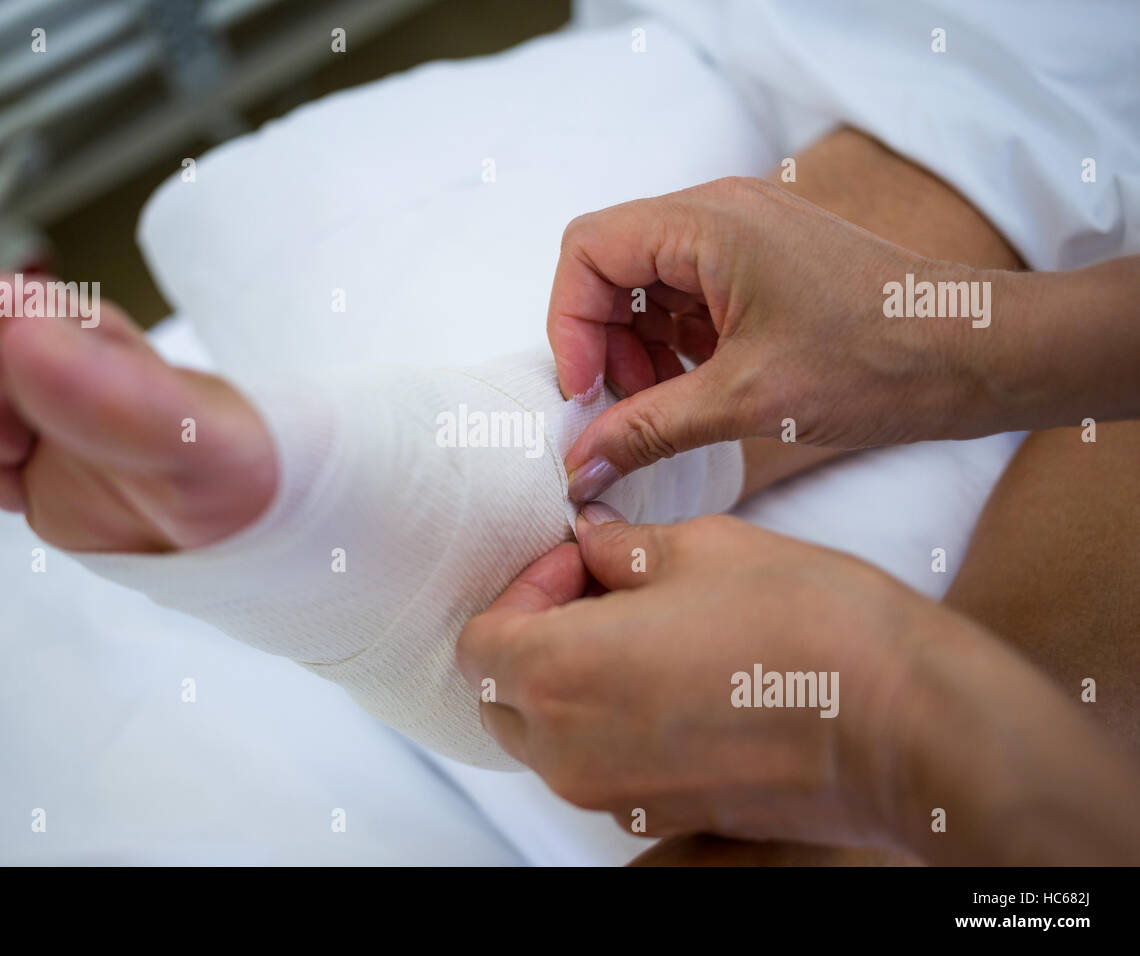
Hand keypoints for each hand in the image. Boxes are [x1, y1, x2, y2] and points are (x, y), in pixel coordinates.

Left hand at [457, 504, 1139, 862]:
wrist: (904, 722)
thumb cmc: (804, 623)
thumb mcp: (699, 550)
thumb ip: (620, 549)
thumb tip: (588, 540)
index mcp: (560, 674)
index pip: (481, 640)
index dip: (521, 589)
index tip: (578, 562)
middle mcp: (569, 751)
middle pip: (503, 694)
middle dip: (536, 636)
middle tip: (601, 591)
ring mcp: (615, 795)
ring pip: (548, 737)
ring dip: (570, 681)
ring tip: (643, 631)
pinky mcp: (663, 817)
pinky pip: (601, 768)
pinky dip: (610, 723)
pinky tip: (674, 677)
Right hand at [548, 177, 997, 500]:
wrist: (976, 356)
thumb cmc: (877, 360)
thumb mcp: (746, 402)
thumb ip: (647, 430)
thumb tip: (580, 467)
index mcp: (709, 221)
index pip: (588, 249)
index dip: (569, 321)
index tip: (583, 390)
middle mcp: (720, 213)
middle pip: (613, 267)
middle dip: (605, 343)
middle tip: (622, 409)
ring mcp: (744, 237)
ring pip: (648, 288)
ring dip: (640, 351)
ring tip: (663, 407)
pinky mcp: (763, 266)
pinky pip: (689, 299)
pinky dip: (676, 347)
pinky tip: (696, 392)